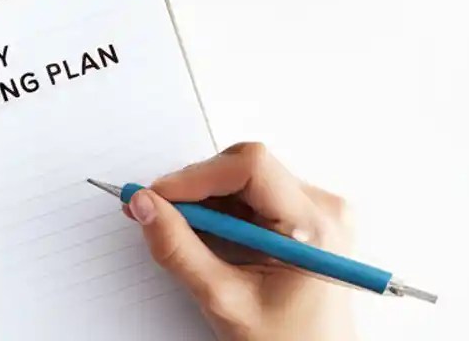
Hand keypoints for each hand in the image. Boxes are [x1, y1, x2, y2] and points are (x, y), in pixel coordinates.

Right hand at [128, 143, 356, 340]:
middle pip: (245, 167)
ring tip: (177, 228)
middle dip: (195, 186)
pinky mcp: (303, 215)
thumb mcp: (225, 301)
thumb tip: (145, 206)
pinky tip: (203, 233)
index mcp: (314, 227)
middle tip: (156, 210)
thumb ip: (179, 251)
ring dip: (204, 198)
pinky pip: (253, 193)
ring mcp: (316, 210)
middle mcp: (323, 208)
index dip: (197, 176)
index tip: (158, 196)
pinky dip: (220, 208)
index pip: (251, 167)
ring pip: (244, 177)